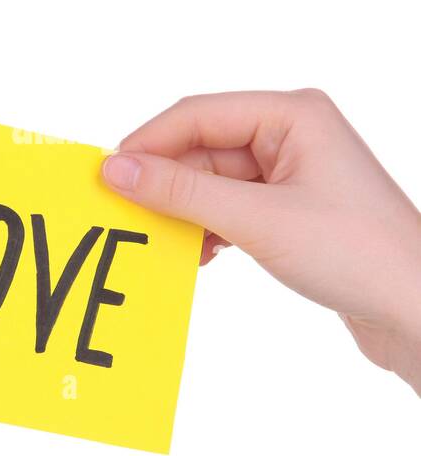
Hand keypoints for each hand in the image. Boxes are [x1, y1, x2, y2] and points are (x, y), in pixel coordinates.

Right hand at [100, 89, 420, 389]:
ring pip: (210, 185)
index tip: (102, 180)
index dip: (147, 145)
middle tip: (119, 220)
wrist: (410, 304)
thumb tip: (119, 170)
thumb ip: (184, 194)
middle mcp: (290, 135)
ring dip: (181, 215)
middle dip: (161, 185)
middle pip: (200, 150)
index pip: (197, 115)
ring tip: (158, 247)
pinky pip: (226, 212)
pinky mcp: (286, 213)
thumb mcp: (257, 220)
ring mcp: (288, 175)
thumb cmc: (355, 252)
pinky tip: (194, 259)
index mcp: (292, 115)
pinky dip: (203, 234)